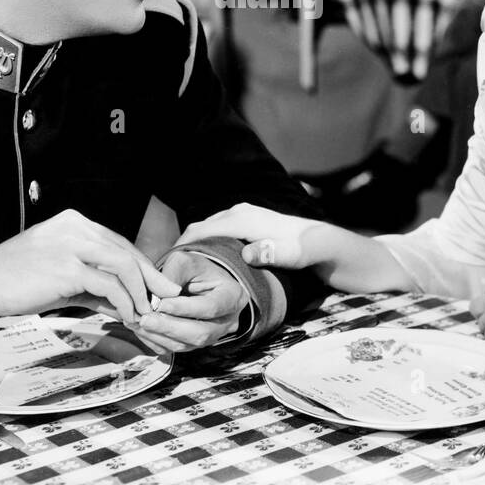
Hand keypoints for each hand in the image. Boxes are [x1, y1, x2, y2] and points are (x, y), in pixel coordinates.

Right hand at [0, 209, 181, 324]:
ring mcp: (70, 244)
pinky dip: (124, 301)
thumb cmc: (17, 281)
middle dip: (150, 277)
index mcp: (74, 223)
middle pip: (125, 250)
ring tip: (147, 312)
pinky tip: (129, 316)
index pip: (118, 242)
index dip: (140, 266)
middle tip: (169, 298)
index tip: (156, 286)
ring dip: (140, 291)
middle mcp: (75, 227)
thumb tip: (126, 303)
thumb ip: (93, 285)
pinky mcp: (66, 267)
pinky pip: (107, 284)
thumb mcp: (60, 277)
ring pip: (122, 264)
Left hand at [134, 251, 249, 353]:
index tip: (162, 304)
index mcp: (232, 296)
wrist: (198, 281)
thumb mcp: (187, 262)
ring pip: (188, 345)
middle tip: (146, 319)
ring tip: (140, 324)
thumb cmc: (195, 269)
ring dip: (162, 337)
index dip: (187, 308)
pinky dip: (159, 342)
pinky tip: (143, 331)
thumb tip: (159, 296)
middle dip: (171, 328)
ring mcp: (213, 336)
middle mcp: (227, 321)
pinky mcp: (196, 344)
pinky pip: (178, 350)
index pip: (211, 307)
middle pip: (202, 333)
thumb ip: (174, 274)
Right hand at [176, 204, 323, 268]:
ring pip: (206, 227)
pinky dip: (203, 241)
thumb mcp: (292, 255)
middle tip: (166, 271)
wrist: (318, 240)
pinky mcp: (243, 220)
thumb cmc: (304, 250)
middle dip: (181, 246)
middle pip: (199, 227)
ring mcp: (240, 214)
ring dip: (192, 244)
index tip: (166, 266)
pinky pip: (215, 229)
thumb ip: (272, 253)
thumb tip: (249, 254)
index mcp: (242, 219)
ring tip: (179, 267)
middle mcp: (237, 212)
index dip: (181, 247)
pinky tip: (201, 259)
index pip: (201, 231)